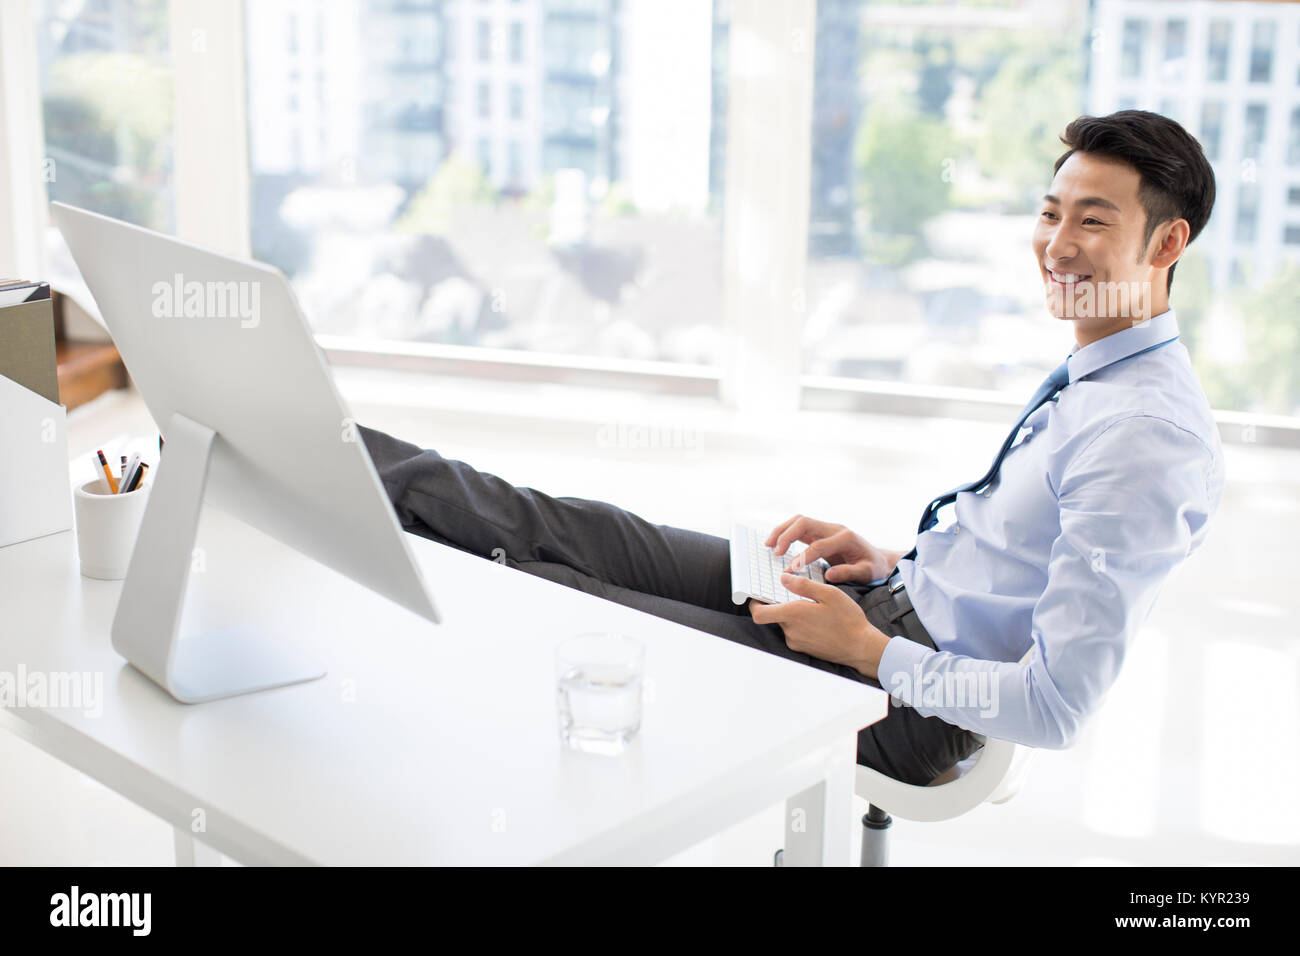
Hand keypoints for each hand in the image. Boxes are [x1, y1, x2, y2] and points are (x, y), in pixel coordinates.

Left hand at [748, 575, 891, 678]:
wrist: (861, 648)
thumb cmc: (848, 619)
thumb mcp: (829, 594)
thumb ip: (803, 585)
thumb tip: (783, 578)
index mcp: (794, 614)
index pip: (759, 613)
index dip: (754, 604)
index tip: (758, 596)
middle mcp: (791, 631)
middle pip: (773, 617)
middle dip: (780, 606)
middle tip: (796, 597)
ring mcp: (797, 642)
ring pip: (785, 625)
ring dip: (793, 616)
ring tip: (814, 609)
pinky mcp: (804, 649)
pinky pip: (795, 634)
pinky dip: (801, 626)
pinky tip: (818, 621)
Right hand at [765, 514, 902, 584]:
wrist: (879, 559)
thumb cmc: (872, 568)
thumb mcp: (866, 573)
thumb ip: (849, 573)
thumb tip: (829, 576)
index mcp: (845, 538)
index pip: (818, 545)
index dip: (802, 558)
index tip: (790, 571)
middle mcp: (835, 528)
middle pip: (805, 523)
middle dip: (786, 536)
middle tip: (774, 552)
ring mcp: (827, 528)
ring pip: (799, 520)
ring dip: (782, 530)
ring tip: (768, 545)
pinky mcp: (821, 531)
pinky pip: (800, 526)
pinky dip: (786, 532)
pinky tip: (776, 543)